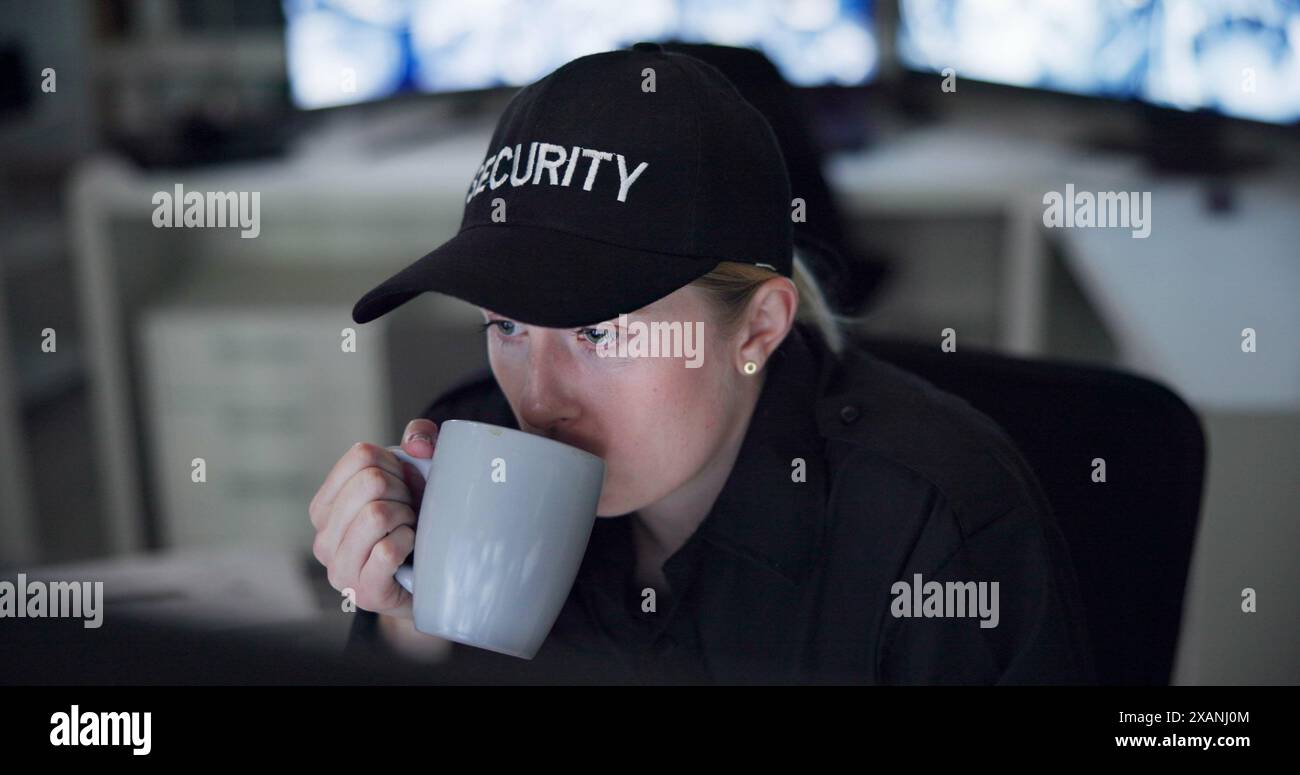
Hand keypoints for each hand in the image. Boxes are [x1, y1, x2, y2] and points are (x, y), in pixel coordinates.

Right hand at [309, 419, 437, 619]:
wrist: (431, 580)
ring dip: (406, 518)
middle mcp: (323, 537)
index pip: (361, 455)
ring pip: (377, 514)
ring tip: (408, 530)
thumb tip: (417, 445)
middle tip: (409, 512)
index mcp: (325, 506)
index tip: (403, 485)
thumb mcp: (417, 474)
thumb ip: (419, 439)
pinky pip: (388, 549)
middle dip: (403, 492)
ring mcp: (340, 568)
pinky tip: (410, 550)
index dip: (395, 463)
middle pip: (371, 482)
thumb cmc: (418, 522)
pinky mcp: (364, 592)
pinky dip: (409, 542)